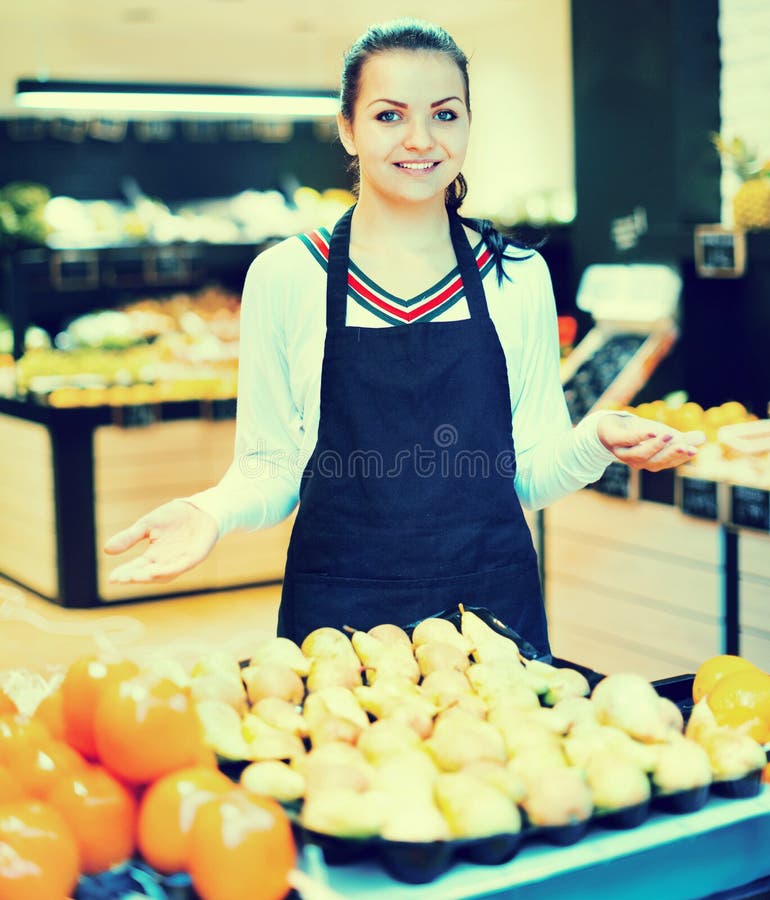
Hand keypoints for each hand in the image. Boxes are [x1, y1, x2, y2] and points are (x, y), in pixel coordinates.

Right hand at [104, 499, 218, 583]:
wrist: (199, 509)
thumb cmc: (174, 517)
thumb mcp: (147, 525)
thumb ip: (129, 537)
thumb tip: (106, 550)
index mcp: (153, 556)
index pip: (136, 567)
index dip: (124, 573)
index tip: (111, 578)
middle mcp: (166, 562)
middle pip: (147, 574)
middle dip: (134, 577)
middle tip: (120, 579)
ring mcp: (180, 561)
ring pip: (163, 574)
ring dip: (149, 577)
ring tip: (134, 577)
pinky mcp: (194, 557)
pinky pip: (181, 566)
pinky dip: (170, 569)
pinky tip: (158, 571)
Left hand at [597, 413, 706, 472]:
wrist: (611, 426)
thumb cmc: (639, 434)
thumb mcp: (663, 435)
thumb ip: (682, 439)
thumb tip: (704, 437)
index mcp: (652, 462)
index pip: (668, 462)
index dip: (681, 457)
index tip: (695, 450)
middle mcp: (638, 461)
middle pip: (655, 462)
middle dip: (671, 454)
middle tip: (688, 448)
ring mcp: (623, 453)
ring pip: (640, 454)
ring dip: (656, 446)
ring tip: (670, 436)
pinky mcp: (614, 440)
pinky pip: (627, 440)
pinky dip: (640, 437)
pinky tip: (653, 431)